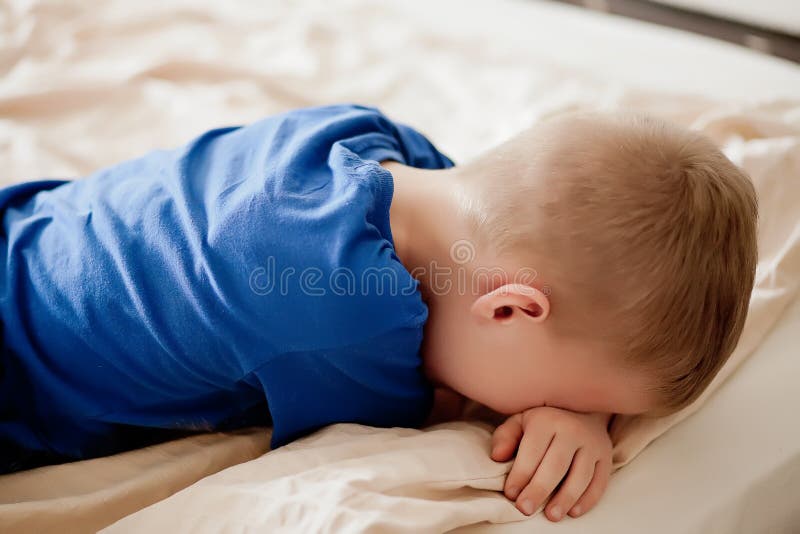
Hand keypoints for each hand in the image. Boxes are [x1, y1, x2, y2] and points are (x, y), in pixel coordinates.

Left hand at [491, 406, 612, 521]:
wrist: (582, 410)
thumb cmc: (544, 422)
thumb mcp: (520, 421)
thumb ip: (506, 437)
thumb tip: (497, 457)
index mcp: (547, 421)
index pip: (532, 452)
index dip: (520, 475)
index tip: (510, 494)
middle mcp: (572, 430)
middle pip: (555, 466)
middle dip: (539, 490)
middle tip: (525, 509)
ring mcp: (592, 444)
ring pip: (580, 476)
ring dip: (565, 498)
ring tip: (551, 515)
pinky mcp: (606, 457)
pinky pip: (599, 482)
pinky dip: (588, 500)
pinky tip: (573, 512)